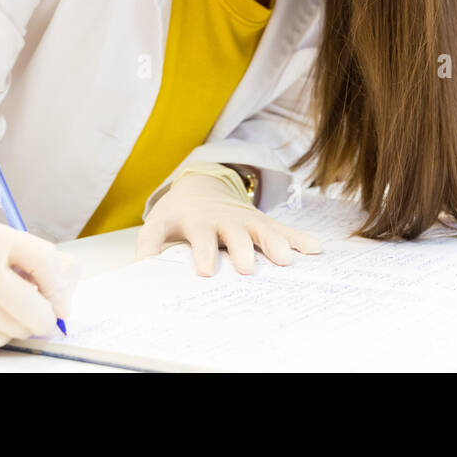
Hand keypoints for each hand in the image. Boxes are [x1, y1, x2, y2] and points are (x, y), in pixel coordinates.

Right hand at [0, 221, 79, 348]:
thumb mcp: (8, 254)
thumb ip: (46, 268)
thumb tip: (64, 302)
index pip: (45, 259)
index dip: (59, 287)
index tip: (60, 302)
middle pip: (31, 302)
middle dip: (45, 318)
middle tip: (48, 322)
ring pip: (14, 326)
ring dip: (21, 328)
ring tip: (9, 313)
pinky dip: (0, 336)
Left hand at [135, 170, 321, 276]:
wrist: (203, 186)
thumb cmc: (180, 213)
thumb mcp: (159, 223)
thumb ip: (149, 243)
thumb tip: (141, 267)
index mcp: (199, 223)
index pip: (200, 239)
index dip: (202, 253)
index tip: (204, 270)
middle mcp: (226, 221)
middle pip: (235, 235)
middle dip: (242, 250)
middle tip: (248, 268)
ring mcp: (247, 220)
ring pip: (263, 230)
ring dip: (275, 244)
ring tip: (286, 260)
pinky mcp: (262, 222)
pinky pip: (283, 230)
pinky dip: (299, 238)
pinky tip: (315, 249)